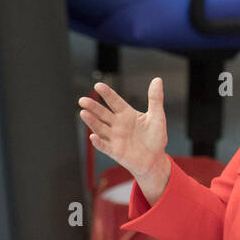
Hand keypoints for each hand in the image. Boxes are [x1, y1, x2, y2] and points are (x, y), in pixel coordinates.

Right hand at [80, 79, 171, 203]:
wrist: (155, 160)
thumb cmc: (156, 137)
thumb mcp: (157, 116)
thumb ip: (155, 98)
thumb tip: (157, 79)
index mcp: (127, 114)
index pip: (114, 101)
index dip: (107, 94)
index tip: (98, 85)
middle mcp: (118, 124)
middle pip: (103, 113)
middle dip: (93, 107)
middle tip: (82, 100)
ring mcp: (115, 138)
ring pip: (100, 127)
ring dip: (91, 121)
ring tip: (83, 113)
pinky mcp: (115, 151)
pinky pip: (104, 146)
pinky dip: (98, 142)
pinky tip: (92, 136)